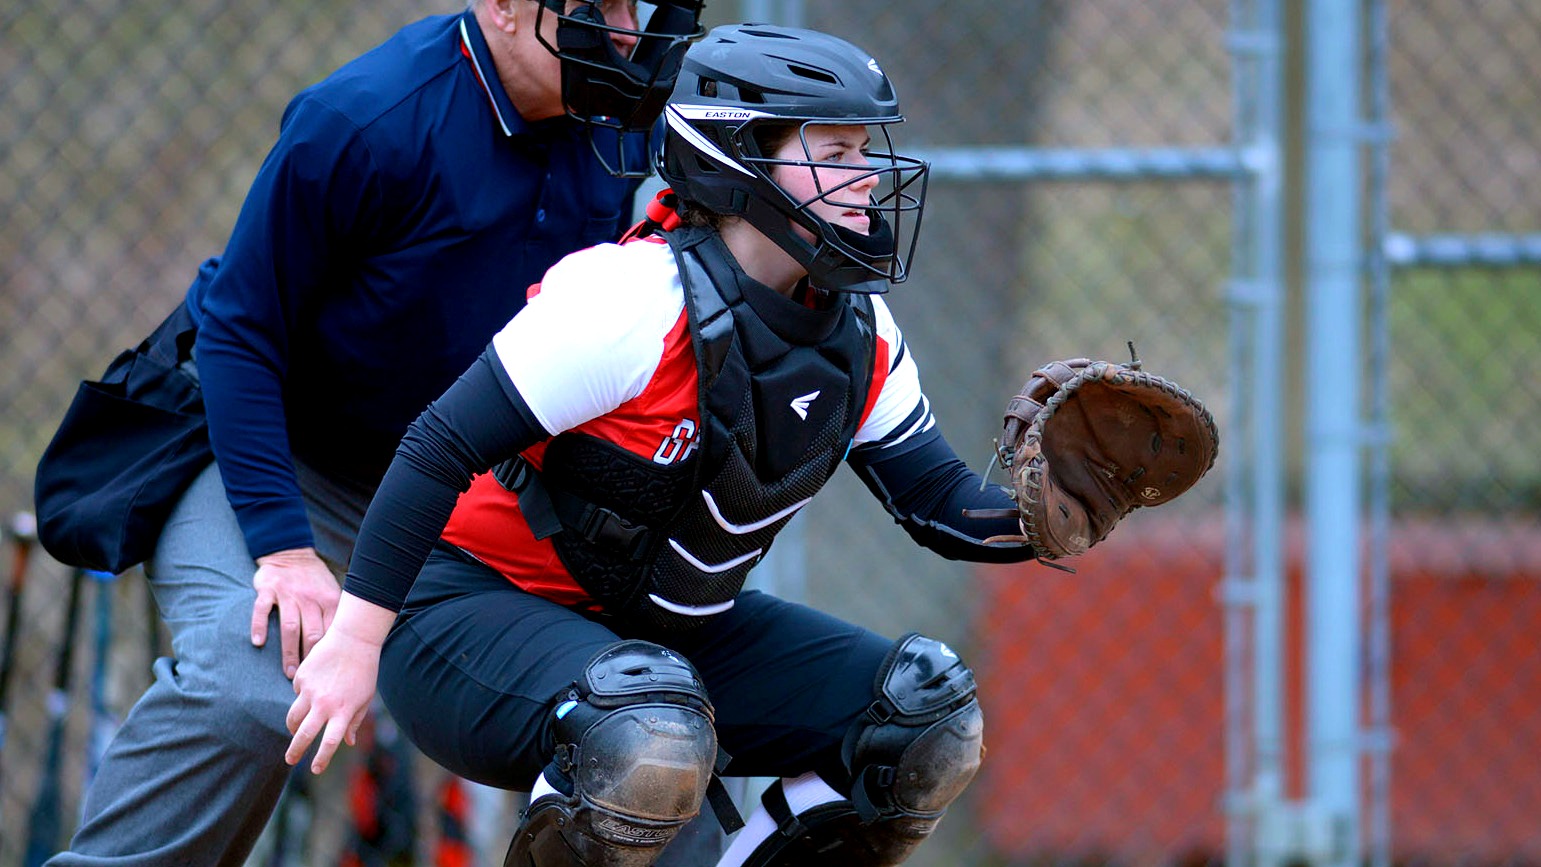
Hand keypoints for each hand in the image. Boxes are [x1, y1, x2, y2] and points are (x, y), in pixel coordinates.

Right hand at [251, 547, 340, 678]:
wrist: (290, 552)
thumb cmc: (314, 579)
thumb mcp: (332, 592)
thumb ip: (336, 615)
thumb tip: (346, 644)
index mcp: (328, 600)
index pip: (331, 631)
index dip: (329, 653)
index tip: (328, 672)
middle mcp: (309, 598)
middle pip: (312, 633)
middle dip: (311, 659)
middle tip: (307, 679)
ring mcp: (288, 594)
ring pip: (290, 627)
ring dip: (289, 652)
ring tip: (289, 672)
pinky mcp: (268, 590)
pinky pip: (262, 610)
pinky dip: (259, 626)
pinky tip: (258, 643)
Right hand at [284, 593, 396, 773]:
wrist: (354, 639)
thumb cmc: (364, 670)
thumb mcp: (364, 698)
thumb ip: (354, 721)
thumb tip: (347, 741)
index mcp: (343, 711)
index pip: (330, 743)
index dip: (321, 759)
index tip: (315, 769)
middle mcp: (325, 704)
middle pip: (304, 735)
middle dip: (295, 751)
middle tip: (289, 760)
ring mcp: (311, 690)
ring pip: (293, 716)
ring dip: (293, 727)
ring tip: (294, 731)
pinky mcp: (302, 677)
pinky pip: (297, 693)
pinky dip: (302, 695)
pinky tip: (313, 686)